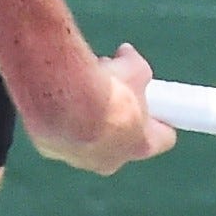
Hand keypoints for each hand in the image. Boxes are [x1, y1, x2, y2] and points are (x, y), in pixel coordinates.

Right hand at [28, 43, 176, 175]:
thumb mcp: (133, 68)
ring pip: (89, 136)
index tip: (157, 105)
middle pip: (123, 138)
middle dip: (118, 112)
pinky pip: (61, 132)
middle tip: (112, 87)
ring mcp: (80, 159)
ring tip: (81, 85)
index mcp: (140, 145)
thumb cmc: (106, 88)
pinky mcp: (52, 150)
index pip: (163, 139)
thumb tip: (126, 54)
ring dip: (88, 115)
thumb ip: (135, 64)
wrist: (62, 99)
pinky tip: (59, 96)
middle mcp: (111, 161)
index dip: (160, 120)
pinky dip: (61, 117)